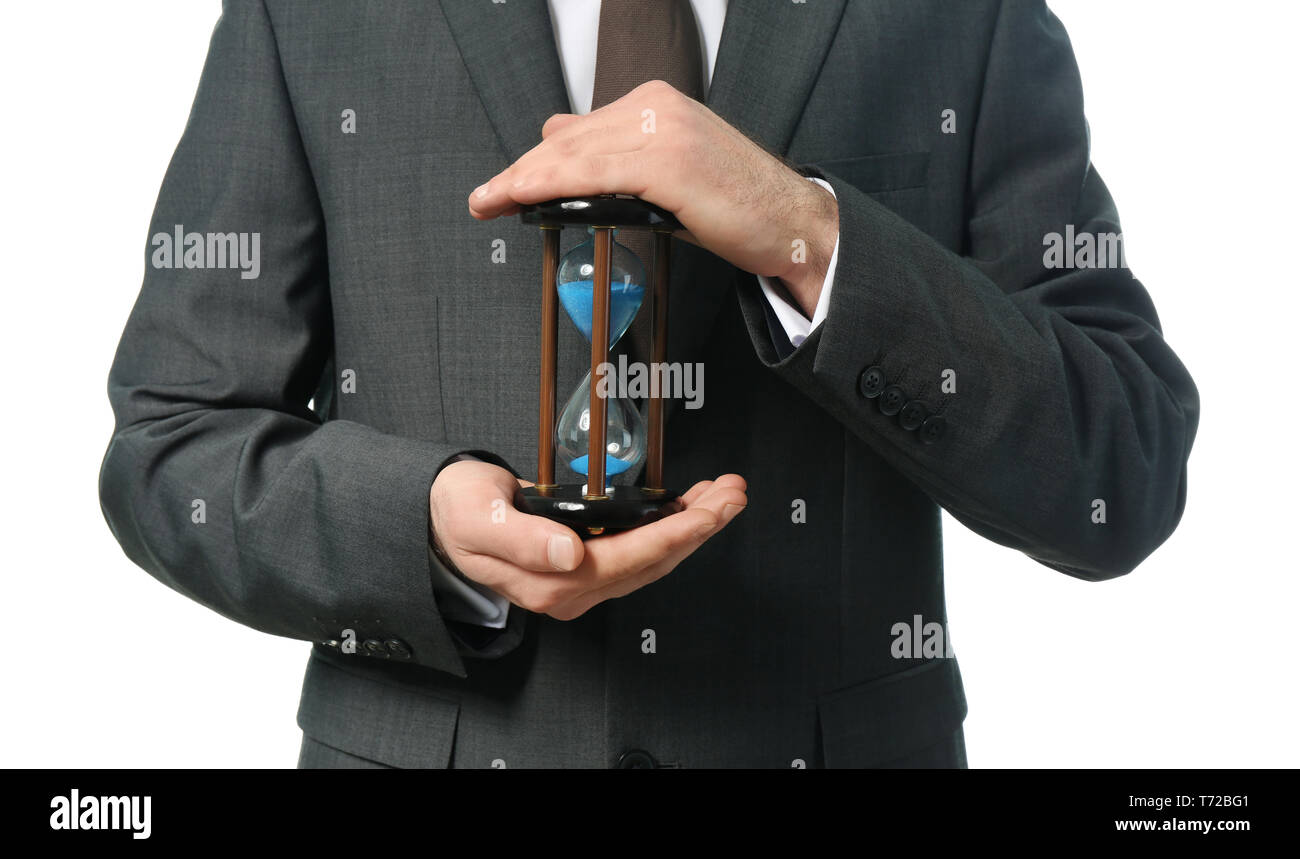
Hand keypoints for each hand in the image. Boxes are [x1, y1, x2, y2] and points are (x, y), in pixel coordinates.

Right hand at [429, 460, 746, 620]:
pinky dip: (671, 530)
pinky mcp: (585, 568)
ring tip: (723, 495)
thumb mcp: (479, 518)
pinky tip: (689, 508)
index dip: (678, 533)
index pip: (632, 558)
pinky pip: (640, 554)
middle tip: (734, 493)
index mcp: (551, 582)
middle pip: (654, 562)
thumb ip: (524, 540)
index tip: (711, 510)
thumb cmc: (458, 512)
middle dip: (701, 527)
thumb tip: (570, 555)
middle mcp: (573, 590)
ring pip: (653, 560)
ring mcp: (580, 582)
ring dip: (693, 528)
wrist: (439, 517)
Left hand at [467, 80, 837, 317]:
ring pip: (574, 155)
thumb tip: (561, 136)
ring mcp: (664, 132)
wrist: (792, 223)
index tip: (503, 184)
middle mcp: (658, 107)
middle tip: (483, 197)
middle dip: (520, 171)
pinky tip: (522, 196)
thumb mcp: (669, 169)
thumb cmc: (736, 204)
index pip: (579, 130)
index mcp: (658, 103)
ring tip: (490, 201)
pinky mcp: (669, 164)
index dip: (535, 159)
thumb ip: (618, 154)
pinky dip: (551, 185)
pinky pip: (593, 175)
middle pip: (569, 140)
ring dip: (523, 180)